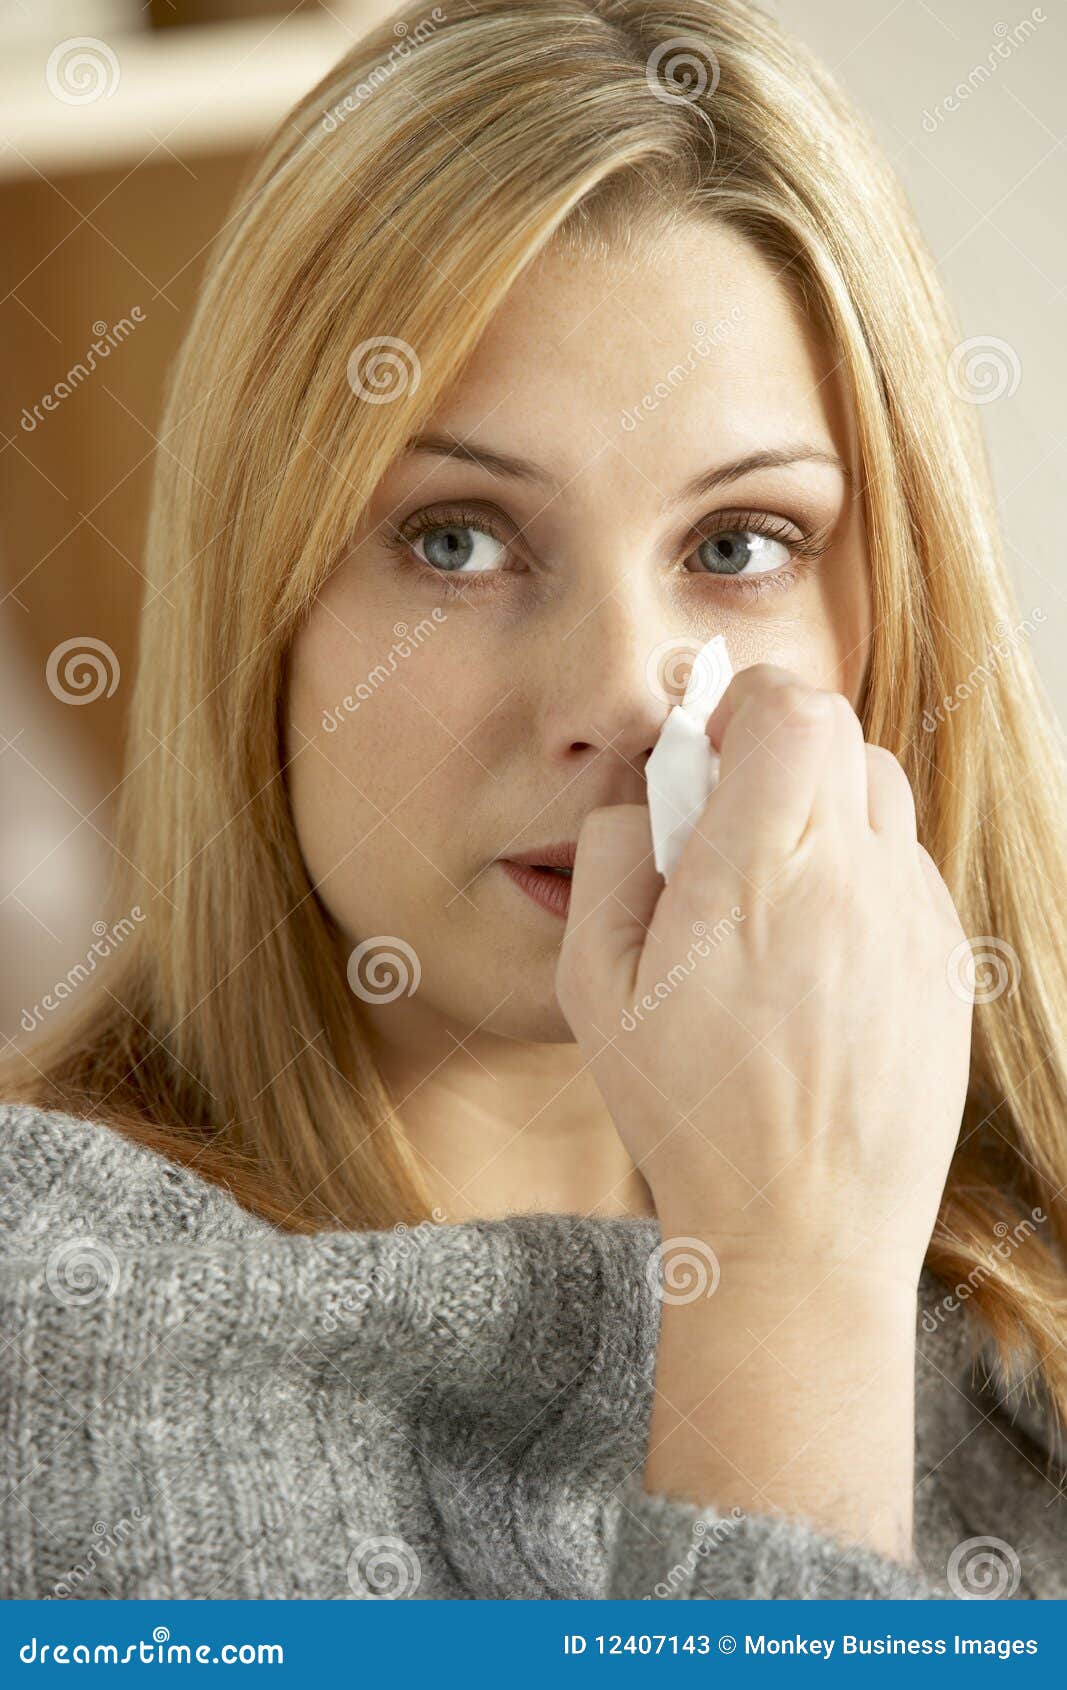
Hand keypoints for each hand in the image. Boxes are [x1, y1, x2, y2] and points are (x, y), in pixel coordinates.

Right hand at [556, 663, 972, 1290]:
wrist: (803, 1232)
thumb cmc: (688, 1113)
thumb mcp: (594, 986)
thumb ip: (609, 858)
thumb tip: (645, 796)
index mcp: (766, 869)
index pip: (794, 707)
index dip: (744, 710)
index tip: (708, 761)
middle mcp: (860, 879)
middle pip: (845, 741)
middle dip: (780, 757)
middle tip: (728, 834)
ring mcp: (918, 923)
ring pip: (884, 804)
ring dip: (825, 817)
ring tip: (772, 901)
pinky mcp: (949, 967)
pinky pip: (907, 876)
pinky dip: (862, 882)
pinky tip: (816, 960)